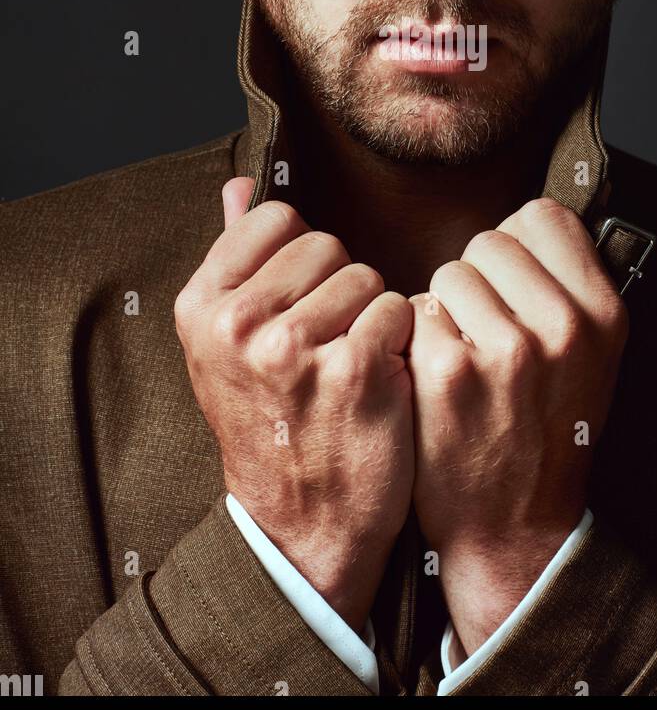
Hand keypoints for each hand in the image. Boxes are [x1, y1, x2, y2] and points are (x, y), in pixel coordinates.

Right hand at [174, 177, 414, 633]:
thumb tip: (238, 185)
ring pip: (367, 276)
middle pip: (327, 244)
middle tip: (324, 347)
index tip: (296, 305)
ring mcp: (294, 348)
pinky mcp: (354, 370)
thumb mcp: (228, 342)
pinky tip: (379, 381)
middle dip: (339, 287)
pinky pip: (397, 310)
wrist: (302, 525)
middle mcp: (239, 324)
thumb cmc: (272, 422)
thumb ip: (234, 256)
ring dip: (371, 316)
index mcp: (202, 306)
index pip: (277, 218)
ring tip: (348, 366)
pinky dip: (400, 342)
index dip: (302, 257)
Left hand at [407, 196, 627, 655]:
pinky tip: (438, 380)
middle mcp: (562, 327)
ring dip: (445, 309)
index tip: (515, 286)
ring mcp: (505, 350)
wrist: (513, 526)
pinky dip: (416, 341)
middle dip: (478, 279)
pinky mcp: (448, 373)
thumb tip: (526, 219)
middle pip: (489, 239)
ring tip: (466, 358)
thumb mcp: (589, 356)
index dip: (517, 247)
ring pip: (448, 273)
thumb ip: (568, 284)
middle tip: (488, 335)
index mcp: (602, 314)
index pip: (543, 216)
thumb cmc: (544, 431)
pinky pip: (414, 311)